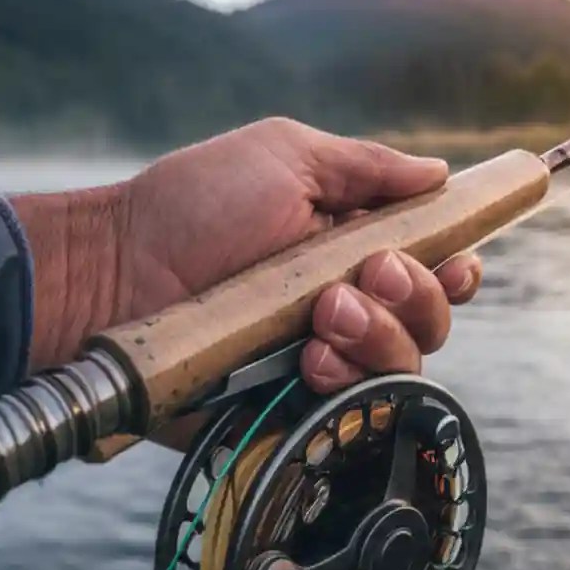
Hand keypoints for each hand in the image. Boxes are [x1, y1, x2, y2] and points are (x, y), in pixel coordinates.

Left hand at [11, 117, 481, 394]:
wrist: (113, 272)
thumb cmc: (192, 204)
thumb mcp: (285, 158)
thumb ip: (367, 167)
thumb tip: (441, 173)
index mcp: (353, 246)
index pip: (434, 268)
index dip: (456, 270)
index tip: (454, 262)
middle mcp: (346, 305)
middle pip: (429, 321)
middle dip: (415, 298)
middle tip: (363, 277)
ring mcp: (321, 360)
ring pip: (402, 368)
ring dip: (378, 337)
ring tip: (323, 313)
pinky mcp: (292, 406)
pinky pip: (351, 411)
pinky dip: (343, 383)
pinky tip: (307, 361)